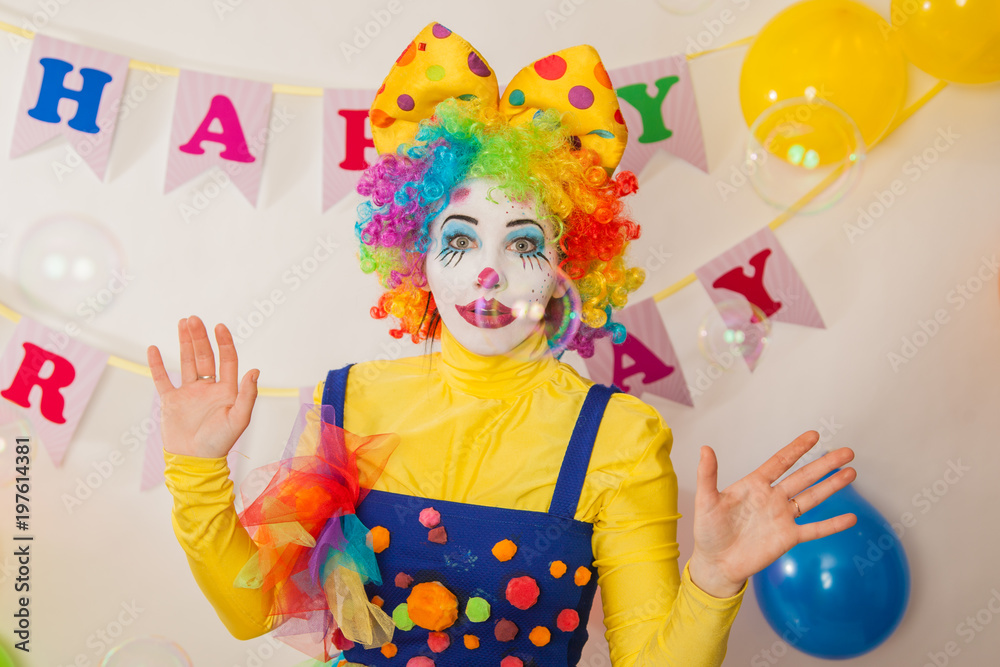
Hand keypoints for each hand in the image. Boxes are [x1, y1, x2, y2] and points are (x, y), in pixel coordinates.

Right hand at [146, 315, 258, 457]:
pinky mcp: (171, 401)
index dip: (224, 343)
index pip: (227, 360)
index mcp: (227, 390)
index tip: (220, 327)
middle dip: (200, 338)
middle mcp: (209, 388)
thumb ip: (247, 395)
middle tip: (194, 319)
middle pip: (205, 357)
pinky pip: (163, 379)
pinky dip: (157, 364)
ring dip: (185, 343)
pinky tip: (153, 348)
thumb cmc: (220, 442)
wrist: (194, 460)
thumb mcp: (238, 419)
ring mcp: (189, 393)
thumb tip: (255, 370)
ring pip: (186, 362)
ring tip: (183, 323)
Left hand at [688, 431, 856, 597]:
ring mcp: (782, 517)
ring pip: (812, 498)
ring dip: (832, 486)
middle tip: (847, 451)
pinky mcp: (788, 538)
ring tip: (851, 472)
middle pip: (803, 477)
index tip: (814, 435)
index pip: (780, 462)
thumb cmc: (709, 531)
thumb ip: (708, 475)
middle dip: (824, 464)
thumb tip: (705, 448)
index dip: (797, 449)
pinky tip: (851, 518)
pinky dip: (833, 525)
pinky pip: (815, 530)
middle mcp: (772, 498)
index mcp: (754, 485)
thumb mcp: (706, 501)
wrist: (716, 563)